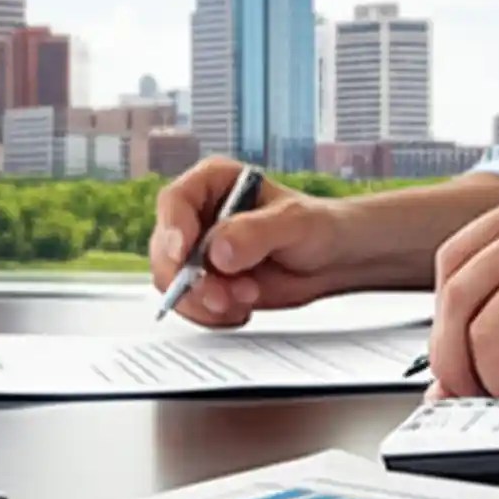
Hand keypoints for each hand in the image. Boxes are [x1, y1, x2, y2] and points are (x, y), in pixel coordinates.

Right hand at [148, 156, 345, 326]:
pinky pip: (189, 304)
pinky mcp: (205, 282)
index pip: (175, 201)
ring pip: (173, 282)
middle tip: (221, 296)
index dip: (173, 229)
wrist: (332, 261)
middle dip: (190, 280)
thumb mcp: (295, 223)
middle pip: (165, 248)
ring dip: (204, 301)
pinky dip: (212, 315)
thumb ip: (256, 233)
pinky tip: (242, 309)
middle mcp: (197, 216)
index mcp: (212, 183)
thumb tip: (217, 253)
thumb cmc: (317, 227)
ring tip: (246, 299)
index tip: (185, 256)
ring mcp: (198, 252)